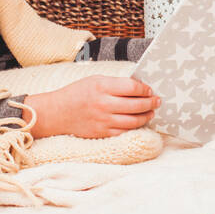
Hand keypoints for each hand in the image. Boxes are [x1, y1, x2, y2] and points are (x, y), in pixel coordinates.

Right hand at [25, 76, 159, 138]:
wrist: (57, 113)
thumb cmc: (77, 93)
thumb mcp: (95, 80)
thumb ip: (115, 83)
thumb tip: (137, 86)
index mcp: (102, 86)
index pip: (132, 87)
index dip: (144, 89)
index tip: (149, 90)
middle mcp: (104, 104)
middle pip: (136, 104)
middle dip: (150, 103)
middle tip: (157, 101)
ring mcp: (103, 120)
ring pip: (133, 120)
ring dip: (146, 116)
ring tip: (151, 113)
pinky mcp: (101, 133)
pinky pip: (124, 132)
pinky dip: (134, 128)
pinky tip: (138, 123)